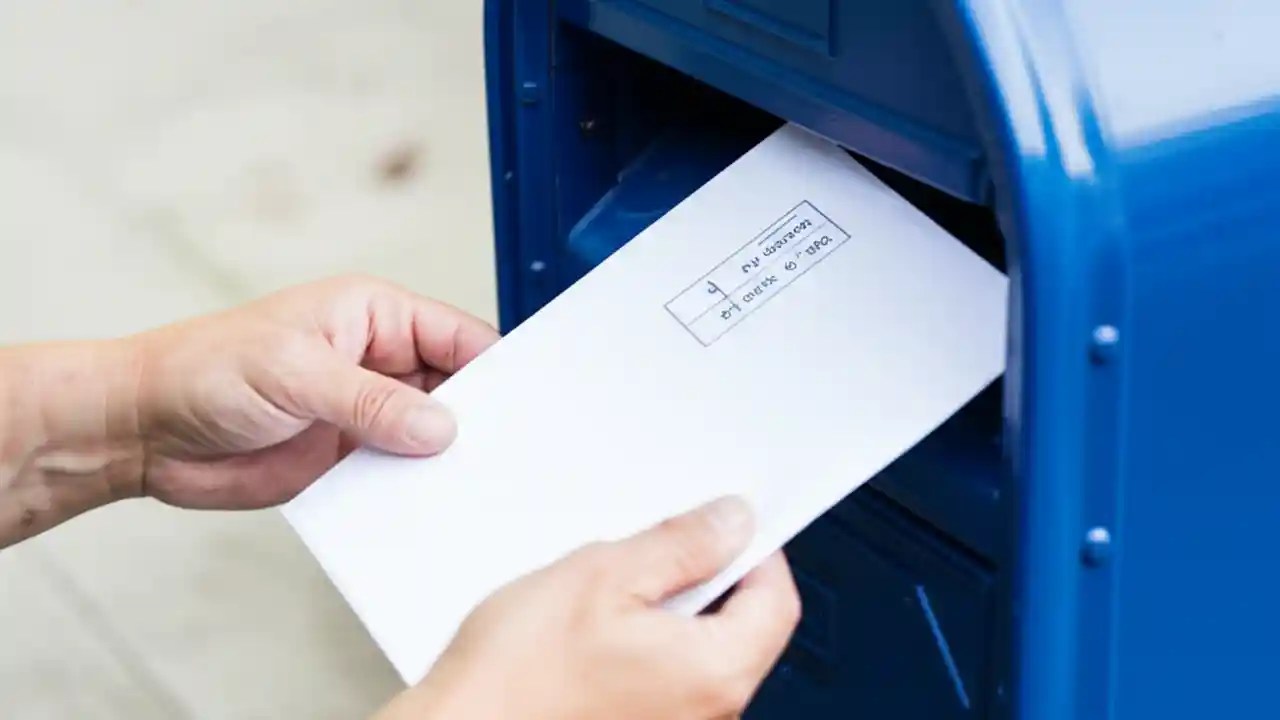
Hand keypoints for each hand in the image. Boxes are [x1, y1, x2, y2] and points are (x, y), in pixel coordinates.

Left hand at [130, 275, 498, 508]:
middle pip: (455, 390)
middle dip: (478, 419)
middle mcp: (378, 362)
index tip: (527, 406)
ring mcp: (365, 412)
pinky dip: (413, 490)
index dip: (495, 369)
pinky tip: (430, 507)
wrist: (143, 430)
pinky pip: (397, 473)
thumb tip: (440, 428)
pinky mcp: (347, 457)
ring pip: (430, 436)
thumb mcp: (294, 374)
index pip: (458, 337)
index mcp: (374, 315)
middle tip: (510, 456)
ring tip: (478, 488)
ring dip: (446, 460)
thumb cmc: (205, 369)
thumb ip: (370, 401)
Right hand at [374, 497, 800, 719]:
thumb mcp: (605, 576)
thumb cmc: (518, 675)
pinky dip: (649, 646)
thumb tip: (732, 524)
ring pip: (702, 652)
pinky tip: (599, 630)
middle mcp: (709, 713)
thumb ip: (682, 547)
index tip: (730, 524)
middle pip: (744, 629)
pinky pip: (670, 679)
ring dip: (674, 612)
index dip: (758, 551)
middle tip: (660, 547)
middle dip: (711, 579)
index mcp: (715, 673)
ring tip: (614, 591)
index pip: (777, 601)